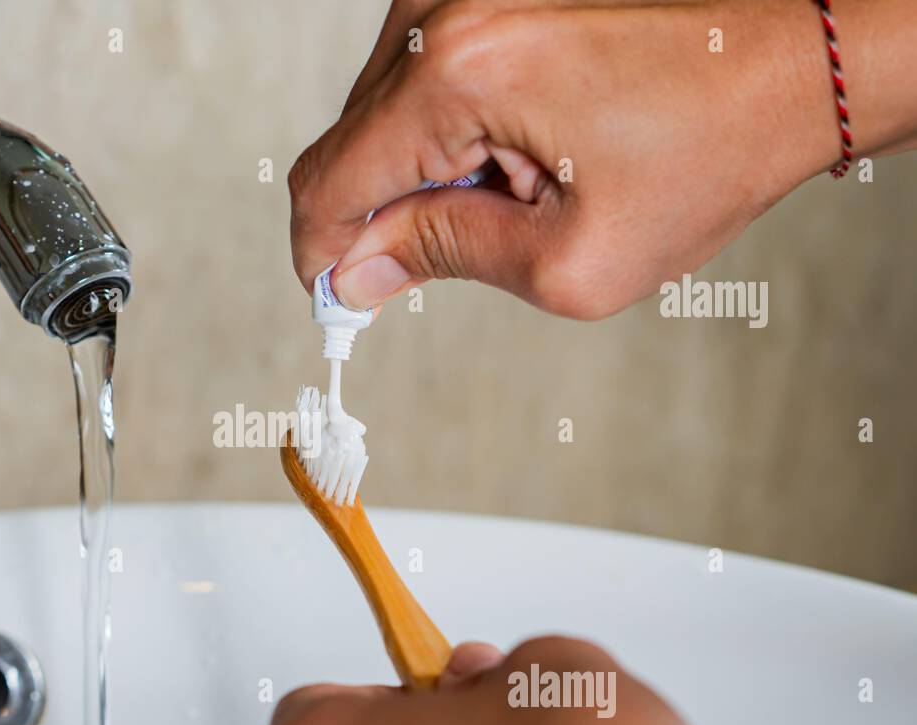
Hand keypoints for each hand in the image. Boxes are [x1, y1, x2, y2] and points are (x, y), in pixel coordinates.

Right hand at [289, 0, 915, 318]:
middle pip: (347, 146)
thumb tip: (357, 272)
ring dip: (426, 171)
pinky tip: (521, 145)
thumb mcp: (572, 260)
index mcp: (458, 73)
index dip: (323, 259)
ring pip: (380, 115)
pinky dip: (451, 130)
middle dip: (385, 217)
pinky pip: (419, 78)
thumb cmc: (711, 146)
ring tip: (521, 184)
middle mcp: (443, 11)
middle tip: (459, 254)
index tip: (344, 301)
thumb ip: (443, 260)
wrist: (795, 56)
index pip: (329, 185)